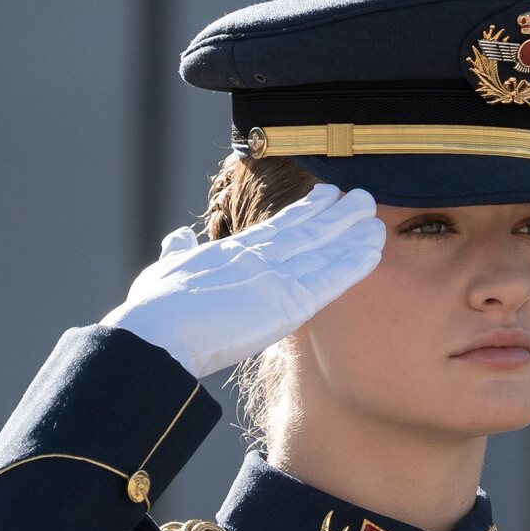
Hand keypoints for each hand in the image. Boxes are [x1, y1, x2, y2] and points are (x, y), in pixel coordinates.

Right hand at [101, 184, 384, 377]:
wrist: (156, 334)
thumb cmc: (153, 310)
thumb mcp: (165, 270)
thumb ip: (177, 251)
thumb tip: (178, 237)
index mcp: (234, 252)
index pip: (280, 227)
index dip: (307, 211)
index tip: (327, 196)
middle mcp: (259, 258)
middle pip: (308, 232)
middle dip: (338, 215)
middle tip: (363, 197)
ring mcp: (274, 277)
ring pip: (323, 250)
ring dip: (352, 235)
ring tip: (375, 218)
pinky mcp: (286, 302)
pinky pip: (329, 281)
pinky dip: (351, 266)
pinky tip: (372, 252)